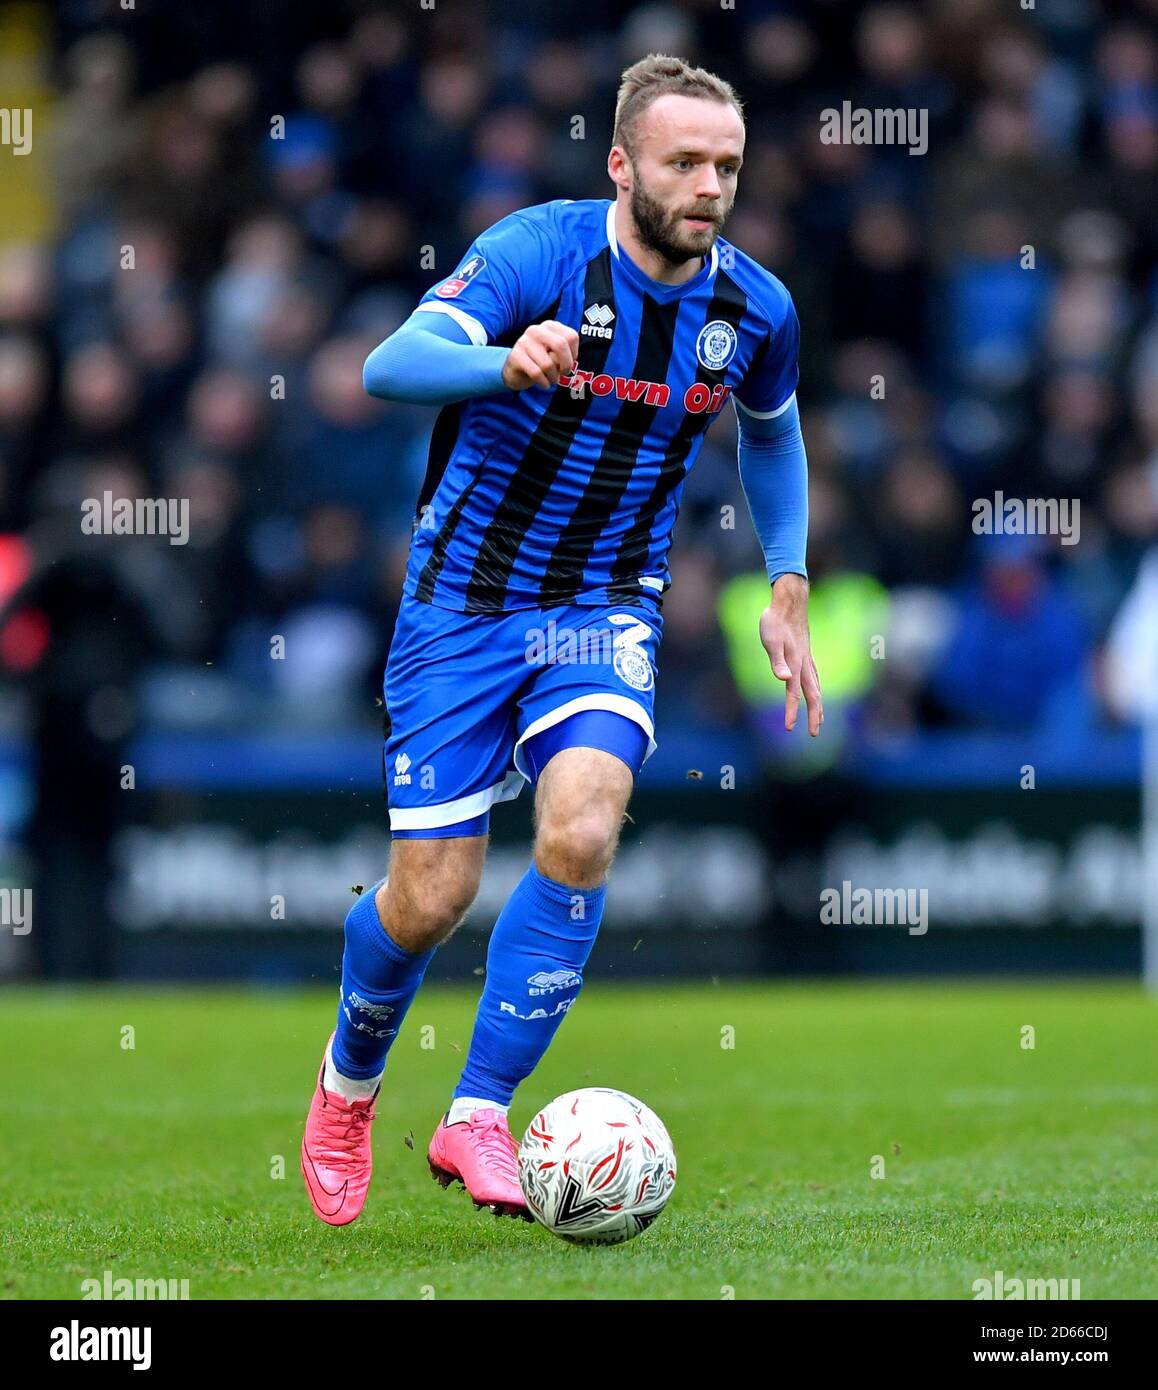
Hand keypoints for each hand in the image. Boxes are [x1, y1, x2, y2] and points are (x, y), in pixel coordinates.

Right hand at [501, 319, 579, 390]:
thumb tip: (566, 364)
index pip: (571, 336)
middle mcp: (536, 330)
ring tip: (552, 380)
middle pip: (560, 344)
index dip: (574, 354)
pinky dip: (544, 382)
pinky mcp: (515, 355)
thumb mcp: (556, 355)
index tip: (569, 363)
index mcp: (549, 326)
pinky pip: (536, 373)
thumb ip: (564, 355)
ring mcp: (524, 341)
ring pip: (548, 364)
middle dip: (566, 364)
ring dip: (554, 377)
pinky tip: (544, 384)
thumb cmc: (541, 362)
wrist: (516, 371)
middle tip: (564, 373)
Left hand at [759, 573, 822, 735]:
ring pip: (816, 687)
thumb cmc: (775, 622)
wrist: (789, 603)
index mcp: (795, 665)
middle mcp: (804, 665)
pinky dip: (817, 690)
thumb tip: (784, 680)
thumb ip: (777, 661)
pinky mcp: (806, 655)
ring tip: (820, 720)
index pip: (793, 694)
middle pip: (813, 695)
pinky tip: (816, 692)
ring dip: (818, 705)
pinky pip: (815, 678)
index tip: (789, 729)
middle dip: (814, 716)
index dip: (791, 712)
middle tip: (815, 735)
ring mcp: (808, 660)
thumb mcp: (771, 641)